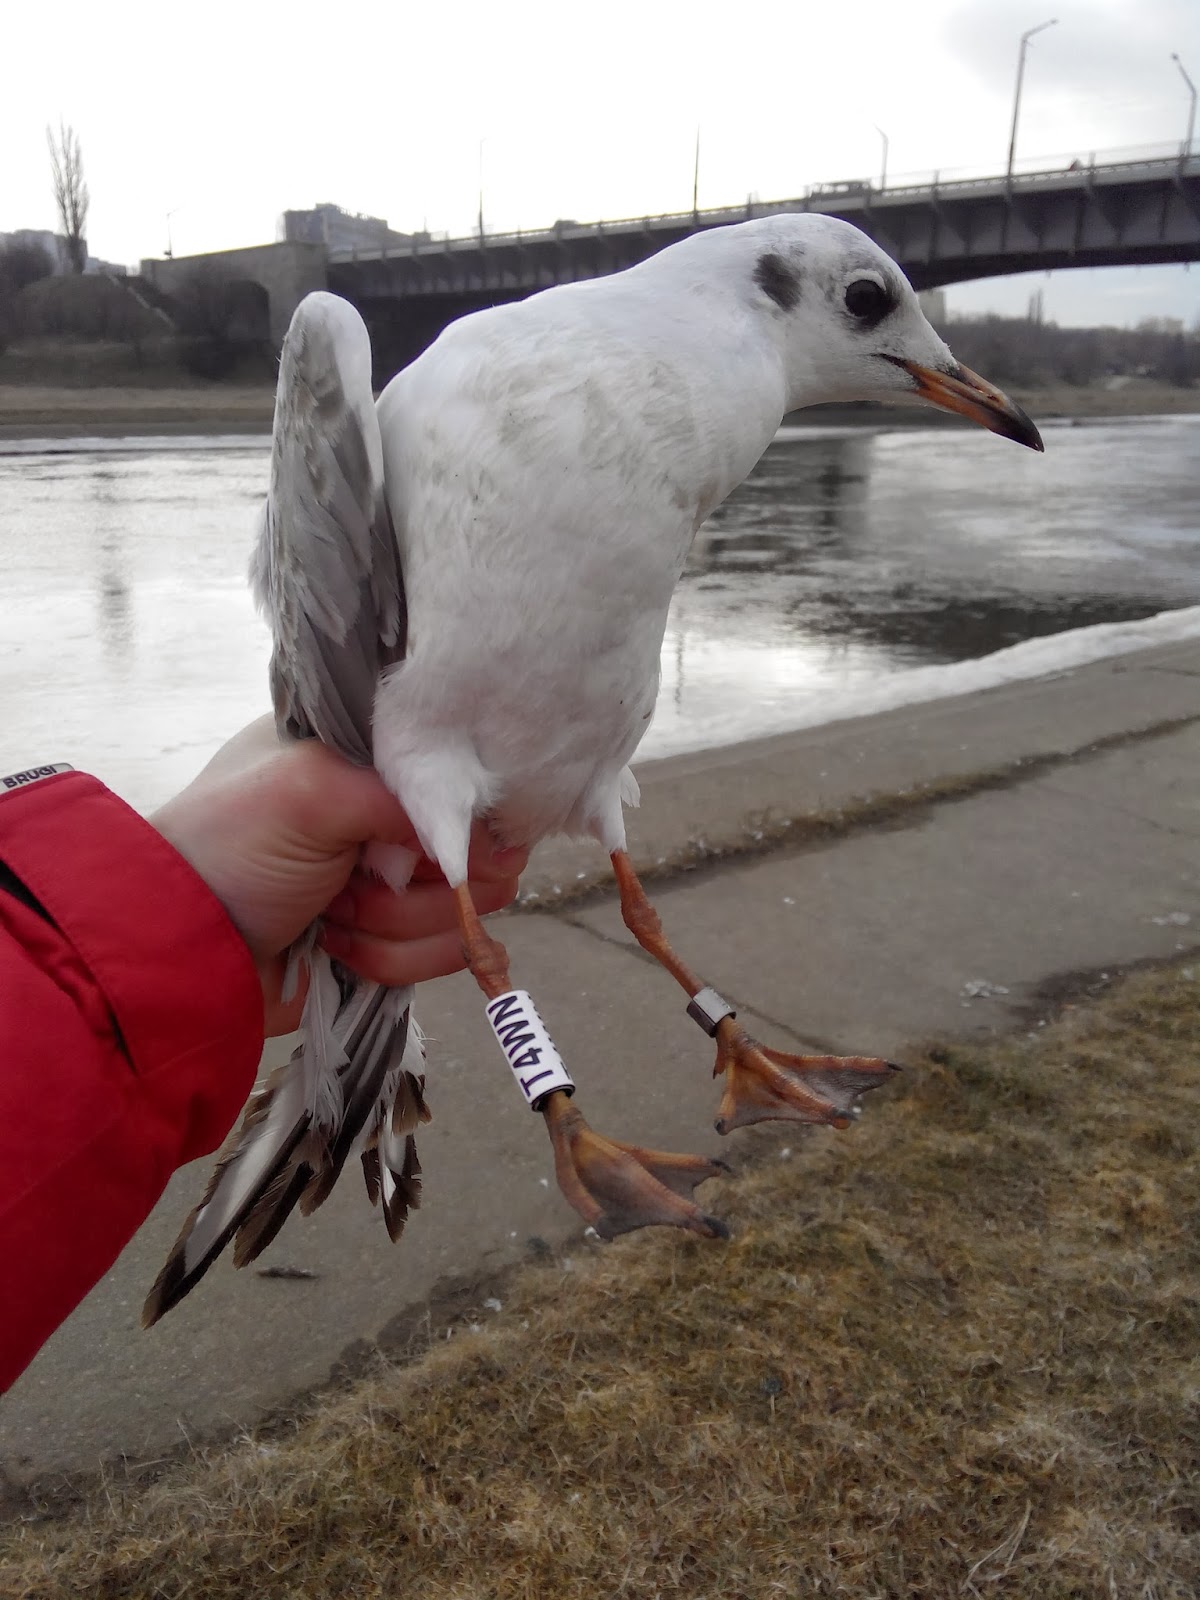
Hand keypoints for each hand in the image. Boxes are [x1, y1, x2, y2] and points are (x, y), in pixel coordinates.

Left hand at [151, 718, 526, 1034]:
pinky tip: (334, 947)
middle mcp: (388, 812)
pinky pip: (441, 956)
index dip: (466, 812)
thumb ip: (407, 794)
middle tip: (361, 875)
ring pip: (465, 909)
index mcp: (368, 754)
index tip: (447, 838)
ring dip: (397, 923)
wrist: (178, 954)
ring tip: (332, 913)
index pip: (465, 772)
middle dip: (422, 878)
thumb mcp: (311, 789)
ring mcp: (394, 880)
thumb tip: (492, 840)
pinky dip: (390, 960)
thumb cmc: (227, 852)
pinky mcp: (394, 940)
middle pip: (480, 848)